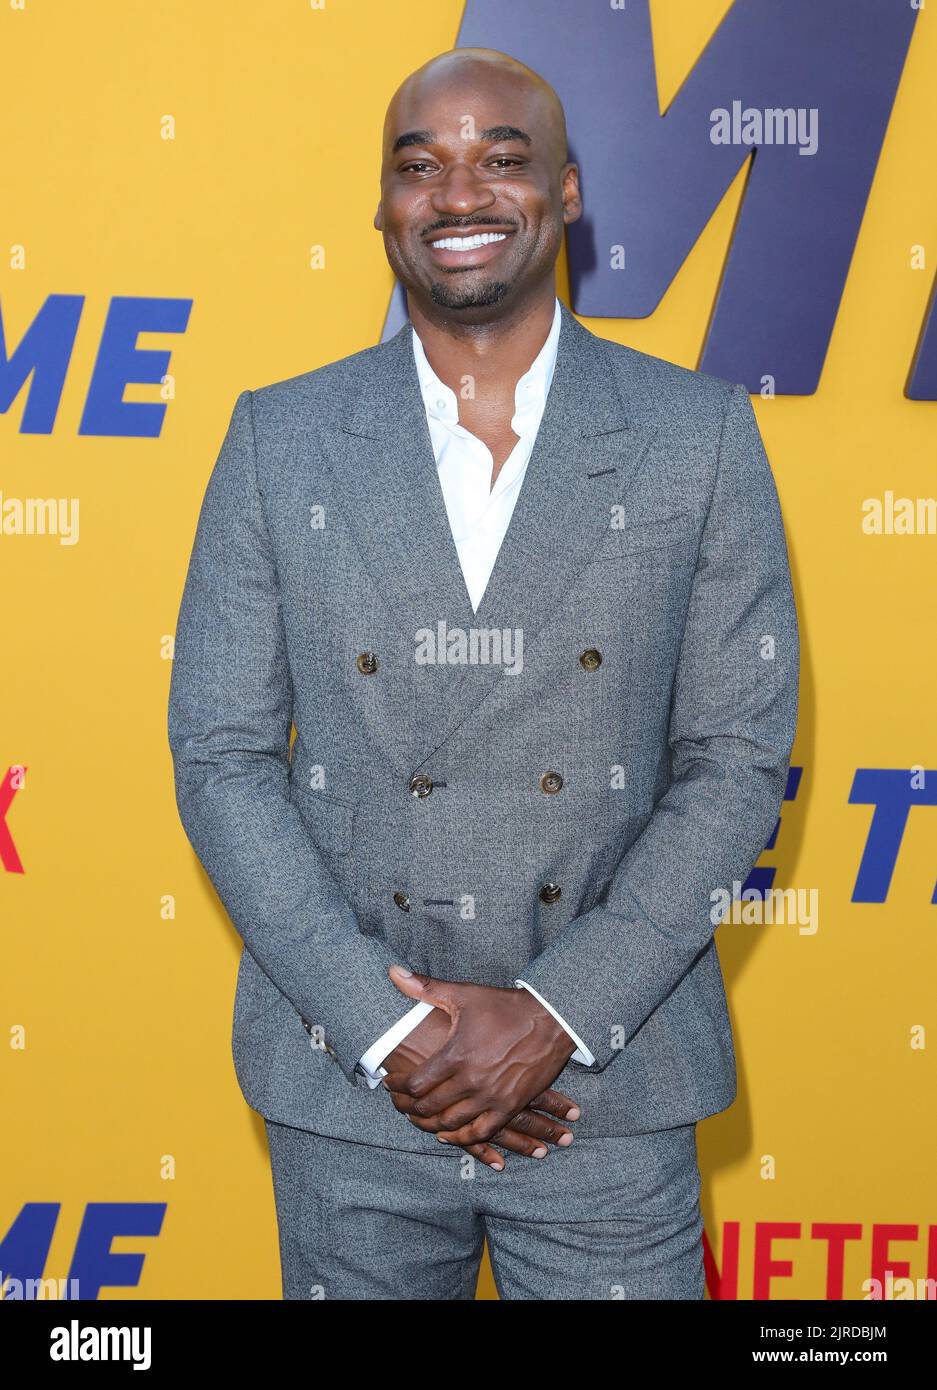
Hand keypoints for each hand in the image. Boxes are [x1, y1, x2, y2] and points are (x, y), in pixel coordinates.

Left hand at [383, 999, 578, 1169]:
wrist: (551, 1019)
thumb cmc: (505, 1006)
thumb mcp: (464, 995)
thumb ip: (426, 988)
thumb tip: (392, 971)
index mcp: (457, 1055)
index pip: (415, 1084)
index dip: (398, 1086)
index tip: (391, 1082)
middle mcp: (472, 1080)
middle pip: (429, 1107)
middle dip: (409, 1107)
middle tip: (399, 1103)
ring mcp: (492, 1096)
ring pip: (451, 1123)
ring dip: (431, 1123)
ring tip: (419, 1117)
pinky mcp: (510, 1106)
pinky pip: (480, 1132)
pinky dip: (462, 1137)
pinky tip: (449, 1133)